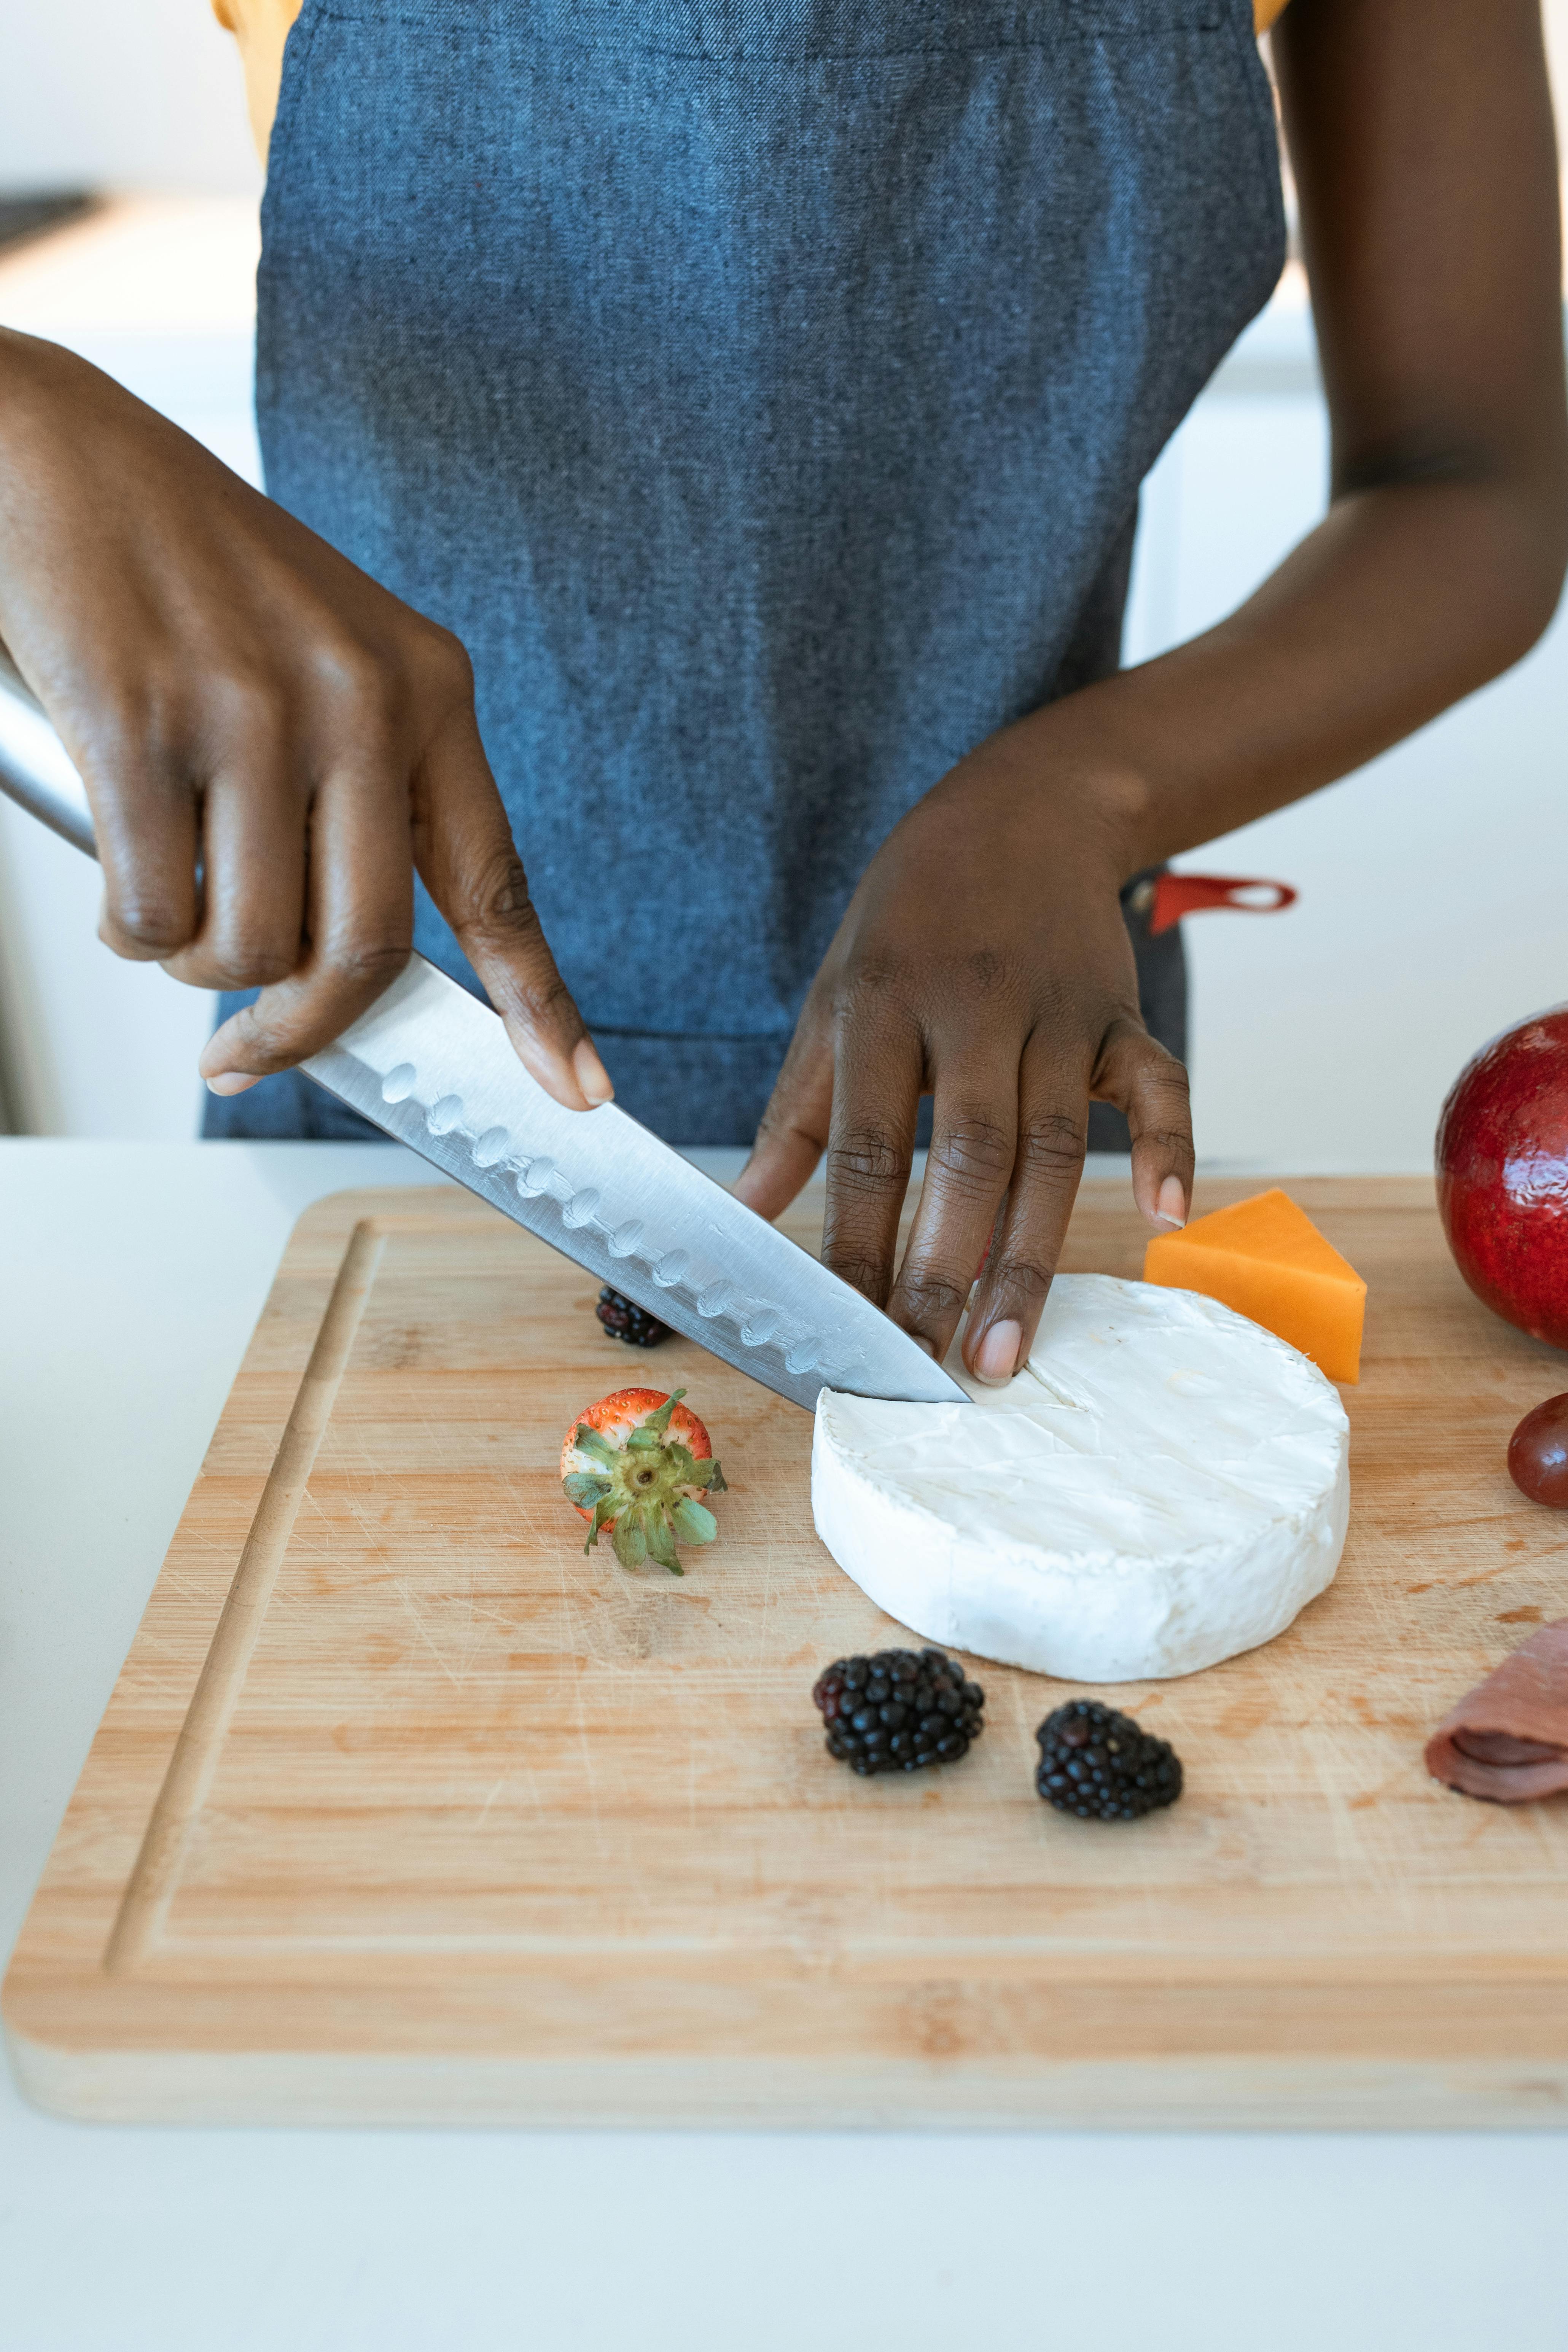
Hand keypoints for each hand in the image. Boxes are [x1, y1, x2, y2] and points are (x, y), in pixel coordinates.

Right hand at [0, 330, 610, 1108]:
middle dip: (301, 1026)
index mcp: (424, 689)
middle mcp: (357, 701)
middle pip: (361, 950)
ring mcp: (252, 714)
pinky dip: (130, 929)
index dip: (542, 1004)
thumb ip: (360, 796)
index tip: (578, 1091)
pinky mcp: (142, 728)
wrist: (58, 455)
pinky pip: (151, 913)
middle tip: (248, 1047)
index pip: (496, 883)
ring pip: (249, 945)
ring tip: (165, 904)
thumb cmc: (192, 569)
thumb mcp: (327, 658)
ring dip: (198, 966)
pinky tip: (118, 872)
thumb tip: (342, 959)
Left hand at [733, 730, 1192, 1383]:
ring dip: (1032, 1254)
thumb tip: (741, 1218)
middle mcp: (972, 1008)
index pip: (871, 1146)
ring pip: (1053, 1147)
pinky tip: (1168, 1218)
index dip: (861, 1246)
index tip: (853, 1332)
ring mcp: (1056, 1012)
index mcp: (883, 1003)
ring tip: (1009, 1348)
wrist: (1019, 810)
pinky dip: (1172, 1147)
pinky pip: (1157, 1085)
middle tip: (937, 1368)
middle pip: (967, 1157)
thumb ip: (796, 1115)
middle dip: (949, 1269)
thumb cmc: (908, 921)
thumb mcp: (831, 997)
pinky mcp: (1120, 1014)